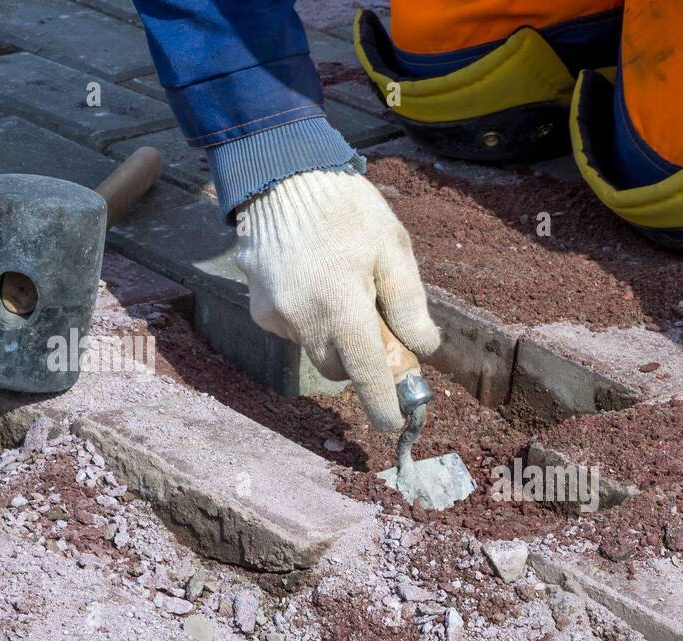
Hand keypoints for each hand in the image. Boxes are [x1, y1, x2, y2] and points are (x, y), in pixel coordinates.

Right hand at [235, 169, 439, 431]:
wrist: (279, 173)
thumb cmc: (345, 208)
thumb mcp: (393, 247)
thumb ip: (409, 303)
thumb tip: (422, 348)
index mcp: (340, 302)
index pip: (365, 372)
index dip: (382, 403)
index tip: (395, 425)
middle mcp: (302, 317)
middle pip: (340, 368)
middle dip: (362, 362)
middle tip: (381, 329)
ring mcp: (275, 316)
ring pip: (317, 351)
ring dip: (336, 338)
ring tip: (344, 290)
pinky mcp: (260, 310)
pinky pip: (296, 333)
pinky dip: (312, 322)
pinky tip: (316, 284)